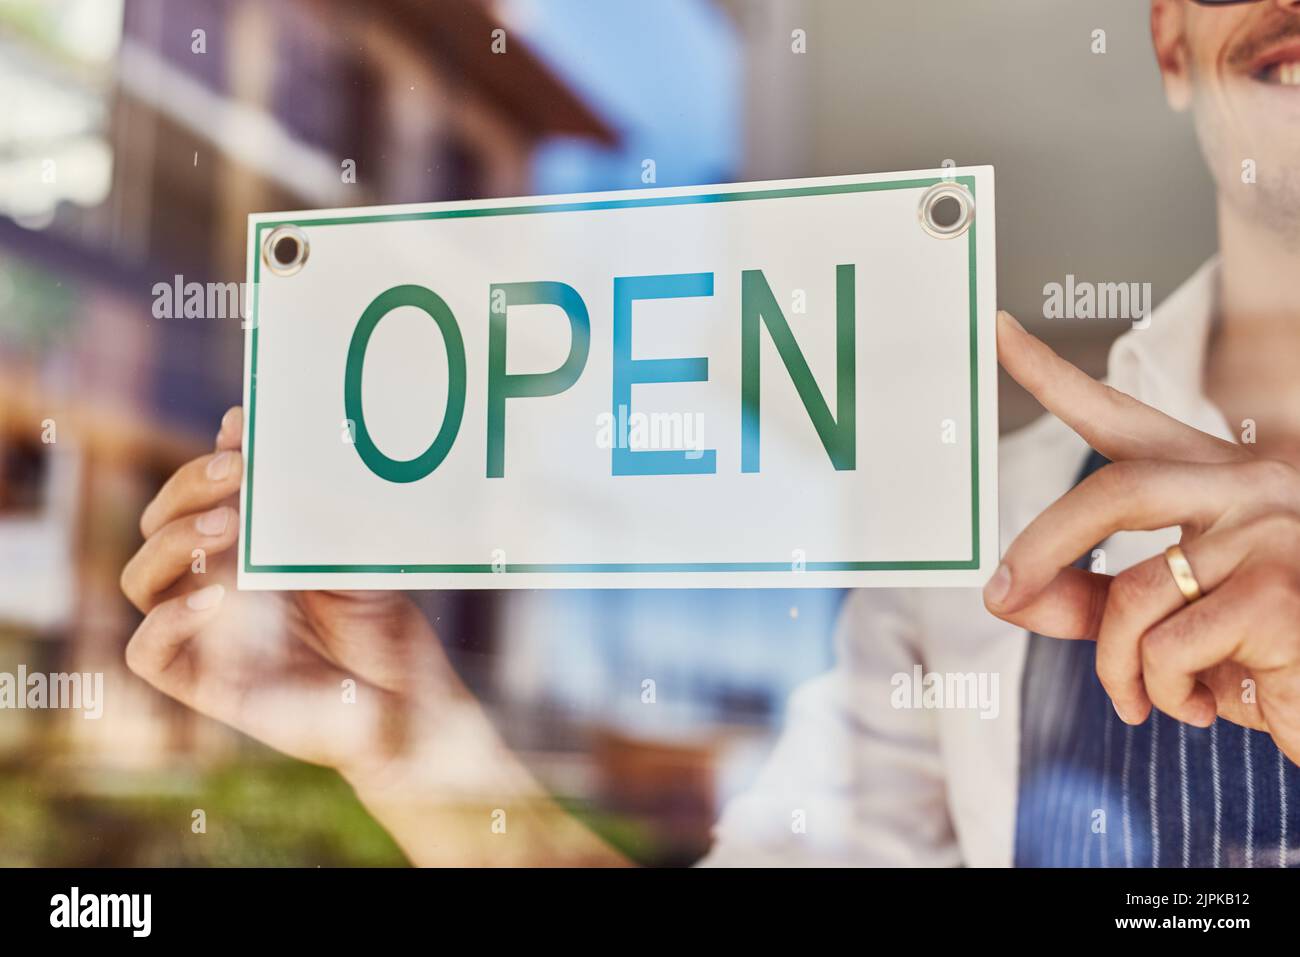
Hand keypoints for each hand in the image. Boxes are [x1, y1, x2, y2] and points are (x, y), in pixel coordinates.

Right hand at [120, 407, 624, 864]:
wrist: (408, 700)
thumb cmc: (384, 623)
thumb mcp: (347, 550)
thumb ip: (307, 502)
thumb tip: (268, 435)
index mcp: (243, 548)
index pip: (196, 494)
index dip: (209, 459)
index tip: (243, 432)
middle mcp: (214, 584)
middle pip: (158, 525)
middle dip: (190, 487)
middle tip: (238, 472)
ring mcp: (204, 633)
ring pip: (140, 579)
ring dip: (174, 543)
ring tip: (227, 527)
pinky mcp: (203, 683)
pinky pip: (146, 651)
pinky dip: (168, 618)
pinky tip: (217, 596)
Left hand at [985, 312, 1299, 763]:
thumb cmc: (1257, 657)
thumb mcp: (1163, 623)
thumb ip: (1090, 601)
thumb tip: (1004, 595)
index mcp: (1217, 480)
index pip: (1123, 417)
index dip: (1055, 378)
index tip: (997, 331)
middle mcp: (1250, 487)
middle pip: (1113, 492)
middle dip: (1042, 547)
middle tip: (1000, 592)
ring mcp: (1272, 534)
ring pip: (1133, 595)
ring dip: (1117, 665)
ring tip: (1143, 698)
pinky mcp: (1279, 592)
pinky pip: (1166, 647)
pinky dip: (1163, 691)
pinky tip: (1204, 705)